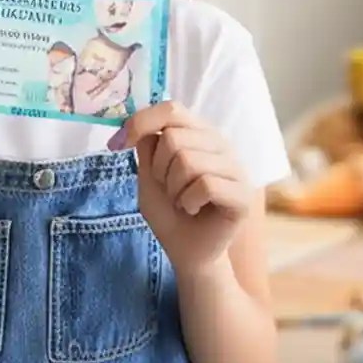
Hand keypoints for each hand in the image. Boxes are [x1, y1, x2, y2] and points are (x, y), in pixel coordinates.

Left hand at [109, 101, 252, 272]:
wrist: (187, 252)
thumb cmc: (170, 213)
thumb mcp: (148, 176)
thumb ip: (147, 148)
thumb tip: (137, 125)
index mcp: (198, 133)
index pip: (171, 109)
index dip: (141, 122)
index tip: (120, 143)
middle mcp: (220, 144)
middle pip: (174, 138)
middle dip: (158, 170)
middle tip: (169, 190)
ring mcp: (235, 167)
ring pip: (189, 161)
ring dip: (174, 189)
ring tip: (182, 201)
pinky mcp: (243, 193)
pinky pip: (206, 185)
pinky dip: (188, 202)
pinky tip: (194, 210)